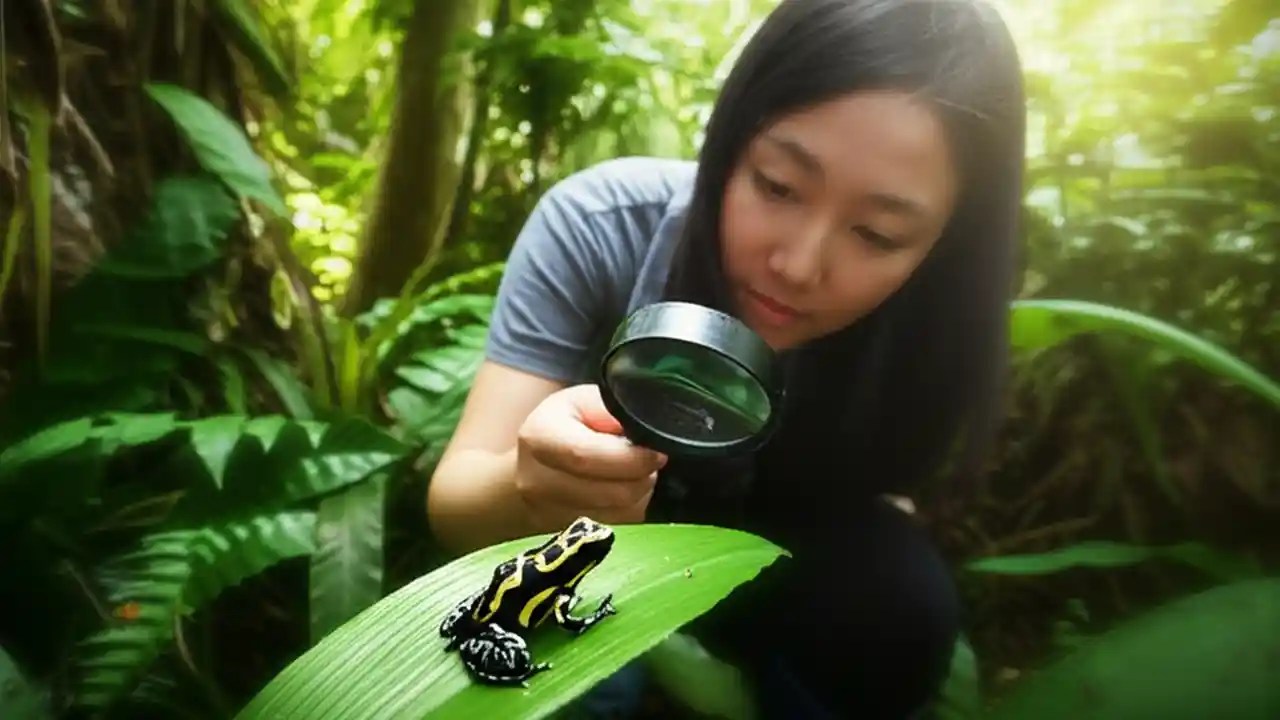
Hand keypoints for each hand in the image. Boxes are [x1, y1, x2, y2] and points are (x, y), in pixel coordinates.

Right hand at [515, 383, 667, 528]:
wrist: (534, 462)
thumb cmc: (566, 422)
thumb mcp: (586, 400)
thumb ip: (613, 411)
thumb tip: (645, 431)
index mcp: (540, 437)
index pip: (587, 457)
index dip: (631, 458)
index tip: (656, 452)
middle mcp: (537, 481)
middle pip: (610, 493)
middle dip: (642, 476)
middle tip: (653, 459)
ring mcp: (549, 513)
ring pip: (619, 512)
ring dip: (640, 491)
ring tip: (637, 469)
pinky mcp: (567, 532)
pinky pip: (619, 524)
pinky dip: (632, 506)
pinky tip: (626, 486)